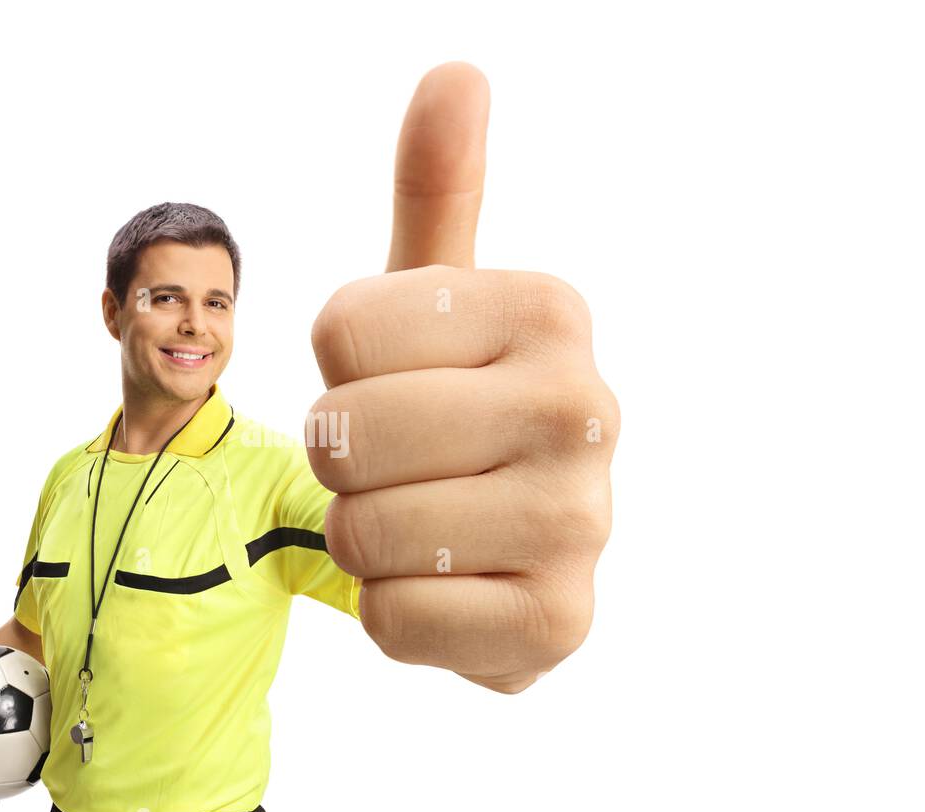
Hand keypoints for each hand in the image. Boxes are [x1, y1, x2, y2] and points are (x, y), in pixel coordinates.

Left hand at [307, 62, 618, 693]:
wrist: (508, 549)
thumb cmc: (452, 408)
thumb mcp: (438, 303)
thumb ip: (436, 196)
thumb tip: (455, 75)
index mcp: (551, 310)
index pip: (339, 332)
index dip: (339, 370)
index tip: (400, 382)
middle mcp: (586, 408)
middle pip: (345, 431)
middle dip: (343, 461)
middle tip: (401, 465)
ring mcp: (584, 523)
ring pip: (364, 529)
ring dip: (365, 536)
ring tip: (426, 523)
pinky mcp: (559, 623)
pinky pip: (394, 620)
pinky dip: (395, 612)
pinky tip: (451, 587)